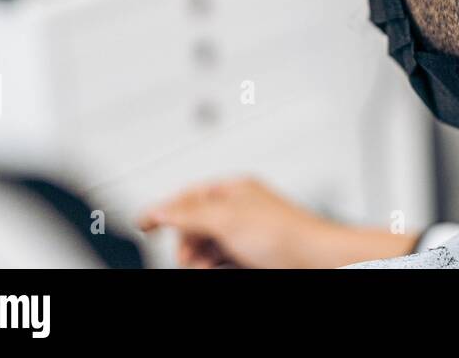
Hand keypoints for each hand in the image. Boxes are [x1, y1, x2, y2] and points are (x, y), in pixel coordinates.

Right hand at [137, 178, 417, 268]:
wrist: (315, 260)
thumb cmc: (284, 232)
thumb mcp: (226, 217)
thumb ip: (188, 212)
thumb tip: (158, 209)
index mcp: (234, 189)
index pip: (188, 195)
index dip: (165, 209)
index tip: (142, 224)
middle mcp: (239, 210)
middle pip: (193, 226)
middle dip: (187, 241)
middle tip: (191, 255)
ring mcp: (244, 236)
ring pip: (204, 248)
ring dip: (200, 259)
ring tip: (210, 265)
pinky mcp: (250, 258)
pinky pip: (219, 263)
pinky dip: (214, 267)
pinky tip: (221, 268)